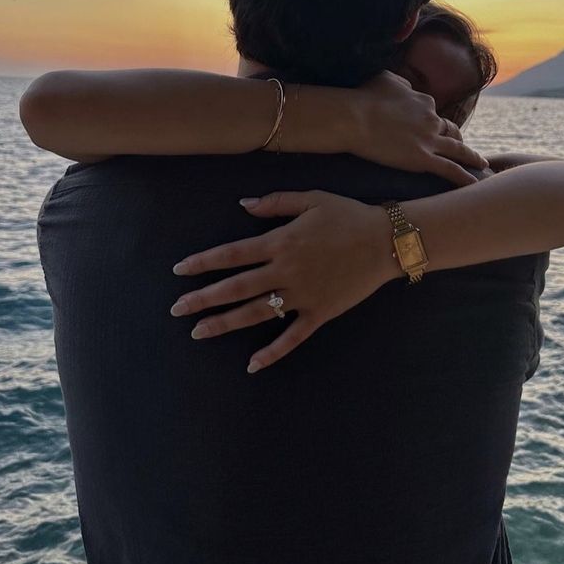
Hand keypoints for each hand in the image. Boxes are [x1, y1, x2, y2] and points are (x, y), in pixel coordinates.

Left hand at [170, 191, 400, 372]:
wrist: (386, 242)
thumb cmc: (348, 216)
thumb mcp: (311, 199)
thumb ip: (275, 203)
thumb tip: (243, 205)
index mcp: (281, 242)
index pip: (232, 254)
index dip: (203, 263)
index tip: (179, 271)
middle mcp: (286, 271)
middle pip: (236, 287)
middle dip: (203, 298)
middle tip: (176, 309)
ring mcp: (302, 295)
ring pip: (256, 313)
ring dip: (225, 323)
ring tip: (198, 332)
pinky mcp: (320, 312)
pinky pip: (292, 336)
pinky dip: (272, 352)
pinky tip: (252, 364)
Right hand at [350, 71, 486, 185]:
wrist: (353, 118)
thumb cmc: (363, 97)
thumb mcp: (387, 79)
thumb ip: (402, 84)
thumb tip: (407, 88)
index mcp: (423, 101)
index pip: (431, 110)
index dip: (430, 119)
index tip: (426, 126)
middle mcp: (431, 119)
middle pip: (450, 129)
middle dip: (457, 137)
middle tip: (461, 145)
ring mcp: (429, 140)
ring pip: (458, 149)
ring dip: (471, 157)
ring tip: (482, 165)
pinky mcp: (423, 160)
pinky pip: (450, 170)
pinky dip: (465, 177)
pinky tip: (475, 184)